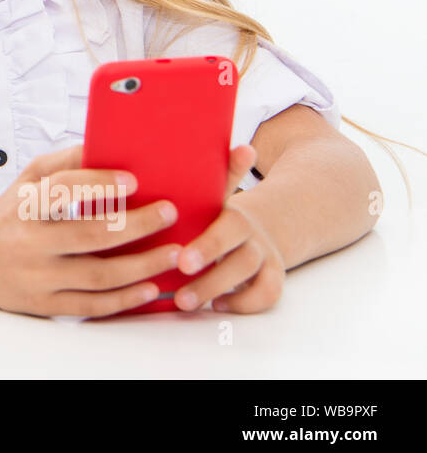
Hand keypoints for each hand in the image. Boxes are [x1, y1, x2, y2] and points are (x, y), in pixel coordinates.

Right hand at [0, 144, 182, 317]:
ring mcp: (37, 278)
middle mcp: (29, 243)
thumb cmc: (10, 213)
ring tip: (175, 253)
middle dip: (137, 225)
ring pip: (99, 275)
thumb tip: (105, 147)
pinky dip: (125, 299)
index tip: (134, 180)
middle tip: (169, 213)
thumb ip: (64, 163)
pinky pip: (91, 306)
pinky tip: (151, 288)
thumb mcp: (28, 180)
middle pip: (91, 235)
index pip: (64, 190)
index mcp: (26, 206)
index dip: (99, 183)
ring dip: (142, 265)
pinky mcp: (44, 305)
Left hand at [171, 143, 286, 312]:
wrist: (263, 218)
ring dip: (220, 294)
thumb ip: (222, 173)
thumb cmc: (220, 208)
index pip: (228, 230)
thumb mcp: (216, 191)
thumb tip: (243, 147)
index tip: (183, 263)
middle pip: (242, 262)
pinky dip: (244, 305)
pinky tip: (215, 306)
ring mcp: (267, 259)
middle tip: (179, 296)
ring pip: (256, 282)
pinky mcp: (273, 277)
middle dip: (211, 280)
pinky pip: (267, 296)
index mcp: (235, 216)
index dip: (208, 248)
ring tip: (184, 303)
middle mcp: (255, 238)